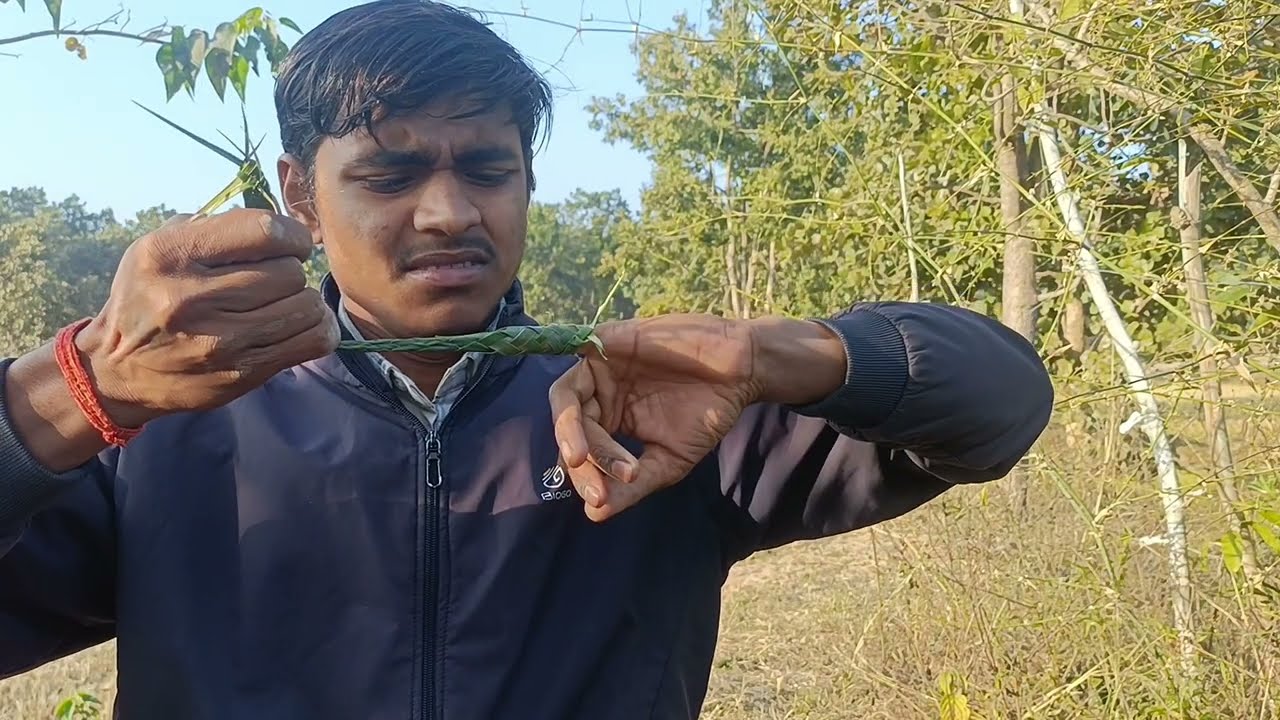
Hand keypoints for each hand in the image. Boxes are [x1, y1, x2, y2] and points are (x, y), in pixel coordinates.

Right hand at [73, 208, 338, 427]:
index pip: (264, 230)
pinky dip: (316, 329)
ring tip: (283, 302)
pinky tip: (299, 324)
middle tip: (275, 279)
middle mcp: (190, 298)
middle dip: (290, 270)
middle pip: (289, 271)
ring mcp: (218, 341)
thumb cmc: (149, 295)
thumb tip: (281, 224)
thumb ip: (215, 227)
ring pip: (306, 306)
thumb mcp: (160, 247)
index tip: (290, 243)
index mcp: (169, 255)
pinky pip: (312, 340)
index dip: (292, 234)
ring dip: (302, 301)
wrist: (117, 370)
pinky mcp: (241, 373)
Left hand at [548, 313, 846, 521]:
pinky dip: (578, 379)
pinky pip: (579, 356)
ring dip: (568, 429)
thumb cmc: (706, 414)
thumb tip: (594, 515)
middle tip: (594, 489)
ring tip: (579, 457)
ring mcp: (601, 365)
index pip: (583, 451)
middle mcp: (599, 393)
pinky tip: (583, 408)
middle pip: (568, 427)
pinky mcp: (608, 338)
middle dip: (579, 461)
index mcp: (609, 419)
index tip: (600, 501)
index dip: (587, 477)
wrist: (740, 371)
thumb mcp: (668, 461)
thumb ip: (632, 485)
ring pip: (565, 396)